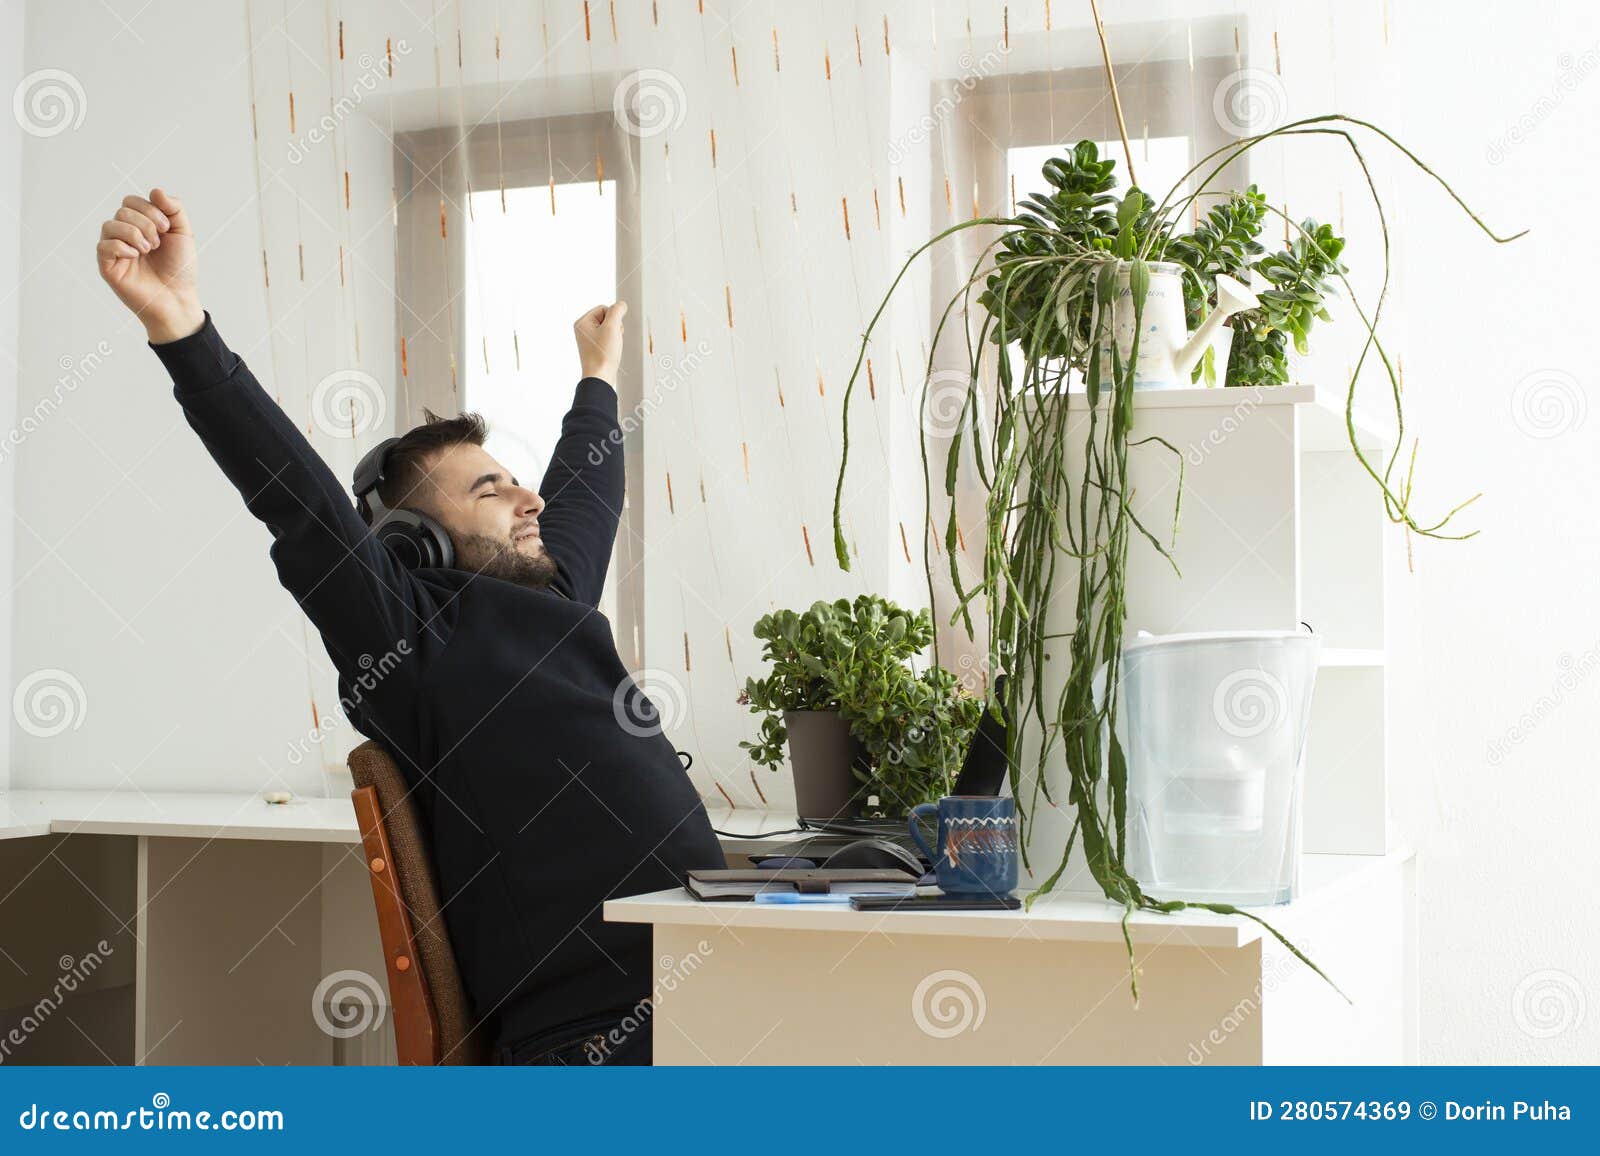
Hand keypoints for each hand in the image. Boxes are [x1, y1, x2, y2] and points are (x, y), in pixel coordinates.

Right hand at [96, 188, 202, 343]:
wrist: (177, 297)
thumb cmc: (180, 268)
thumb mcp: (184, 233)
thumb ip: (174, 208)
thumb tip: (155, 190)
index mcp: (140, 224)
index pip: (132, 201)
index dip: (149, 209)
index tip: (166, 229)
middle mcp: (124, 234)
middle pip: (122, 211)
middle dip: (145, 224)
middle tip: (158, 244)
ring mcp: (114, 249)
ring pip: (110, 225)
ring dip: (134, 234)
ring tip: (148, 250)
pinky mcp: (107, 266)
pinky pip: (103, 245)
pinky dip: (122, 247)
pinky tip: (135, 257)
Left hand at [573, 301, 626, 384]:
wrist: (600, 377)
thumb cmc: (602, 355)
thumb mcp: (612, 327)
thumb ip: (617, 311)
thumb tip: (621, 305)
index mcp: (582, 322)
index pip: (603, 308)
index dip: (613, 318)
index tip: (612, 331)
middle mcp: (583, 330)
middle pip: (606, 318)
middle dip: (614, 327)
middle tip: (612, 340)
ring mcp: (588, 340)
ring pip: (609, 328)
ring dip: (615, 336)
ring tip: (612, 347)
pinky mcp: (595, 348)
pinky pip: (608, 338)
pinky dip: (613, 343)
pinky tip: (611, 351)